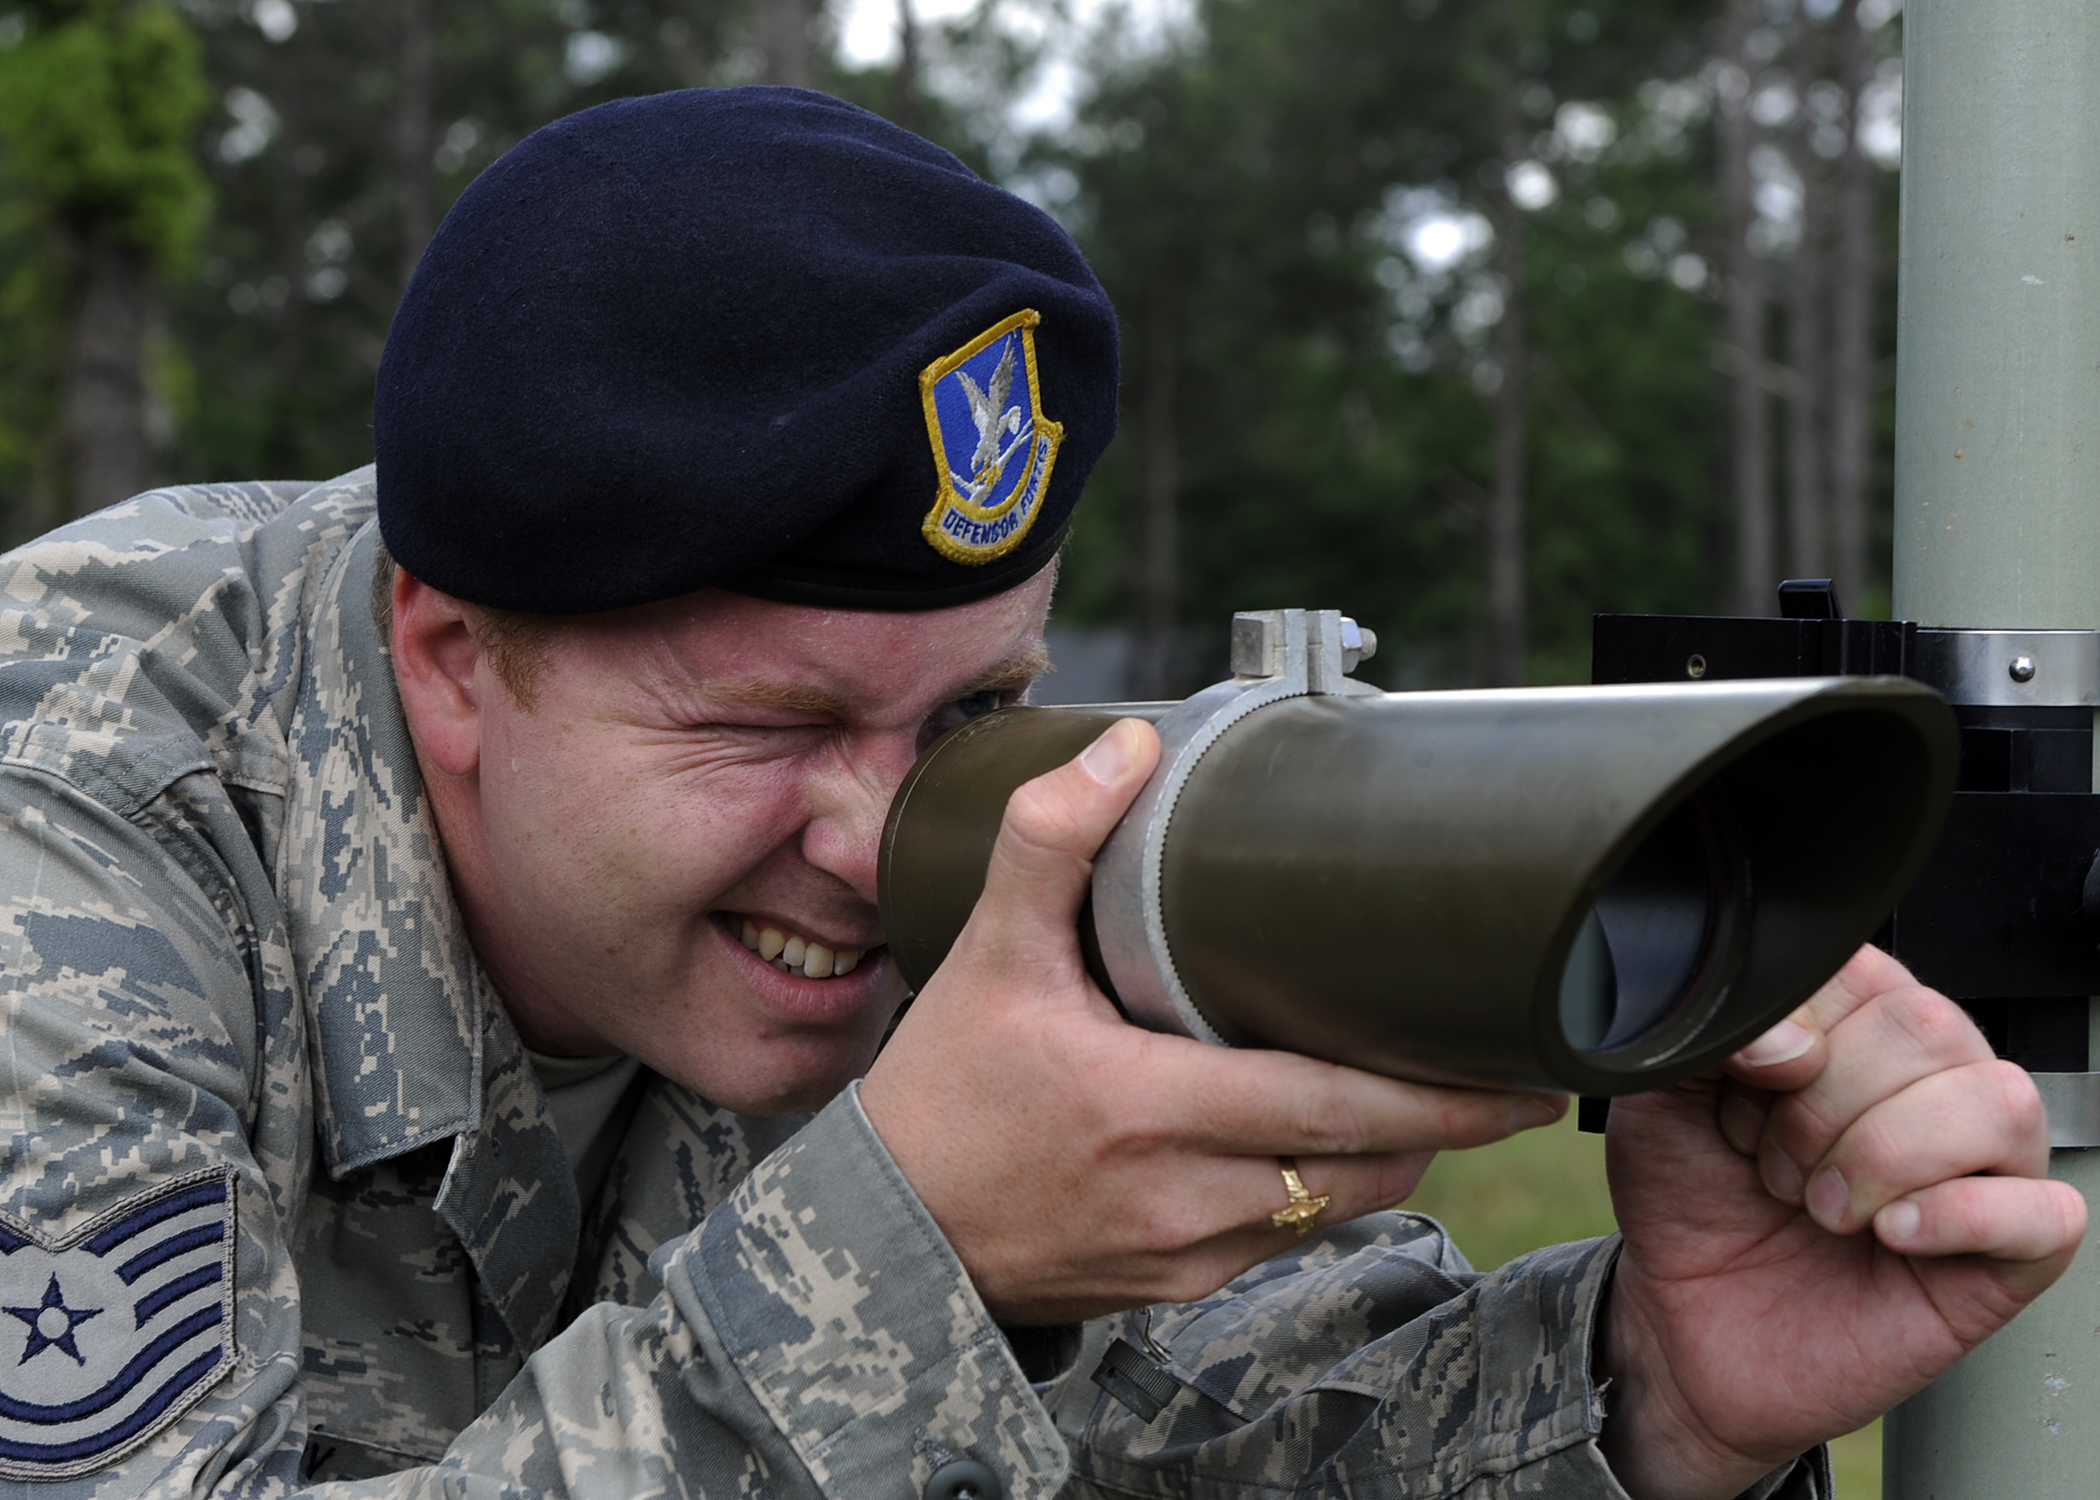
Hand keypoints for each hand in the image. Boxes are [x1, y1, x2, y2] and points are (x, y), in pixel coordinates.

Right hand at [859, 718, 1566, 1323]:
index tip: (1523, 1076)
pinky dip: (1319, 1190)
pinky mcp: (1173, 1286)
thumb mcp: (988, 953)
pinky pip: (1282, 1240)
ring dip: (1387, 1158)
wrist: (880, 1235)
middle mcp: (1185, 1195)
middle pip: (1366, 1167)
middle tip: (1509, 1080)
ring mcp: (1187, 1252)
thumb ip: (1052, 841)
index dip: (1442, 1097)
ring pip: (1333, 1209)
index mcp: (1151, 1107)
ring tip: (1427, 1100)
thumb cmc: (938, 1093)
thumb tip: (1133, 746)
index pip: (1337, 1107)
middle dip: (1446, 1126)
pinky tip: (1322, 1144)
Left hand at [1598, 945, 2086, 1499]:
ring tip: (1824, 1209)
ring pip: (1999, 1102)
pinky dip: (1959, 1217)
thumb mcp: (1665, 1096)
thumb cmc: (1689, 1200)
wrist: (1685, 1325)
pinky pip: (2047, 1212)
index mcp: (1853, 1023)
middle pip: (1928, 1025)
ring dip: (1885, 1158)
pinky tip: (1891, 1235)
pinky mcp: (2012, 1254)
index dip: (1792, 1028)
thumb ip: (1711, 1032)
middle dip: (1822, 1106)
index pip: (1862, 966)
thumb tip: (1792, 1038)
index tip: (1742, 1087)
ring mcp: (1982, 1164)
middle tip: (1775, 1167)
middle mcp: (1929, 1078)